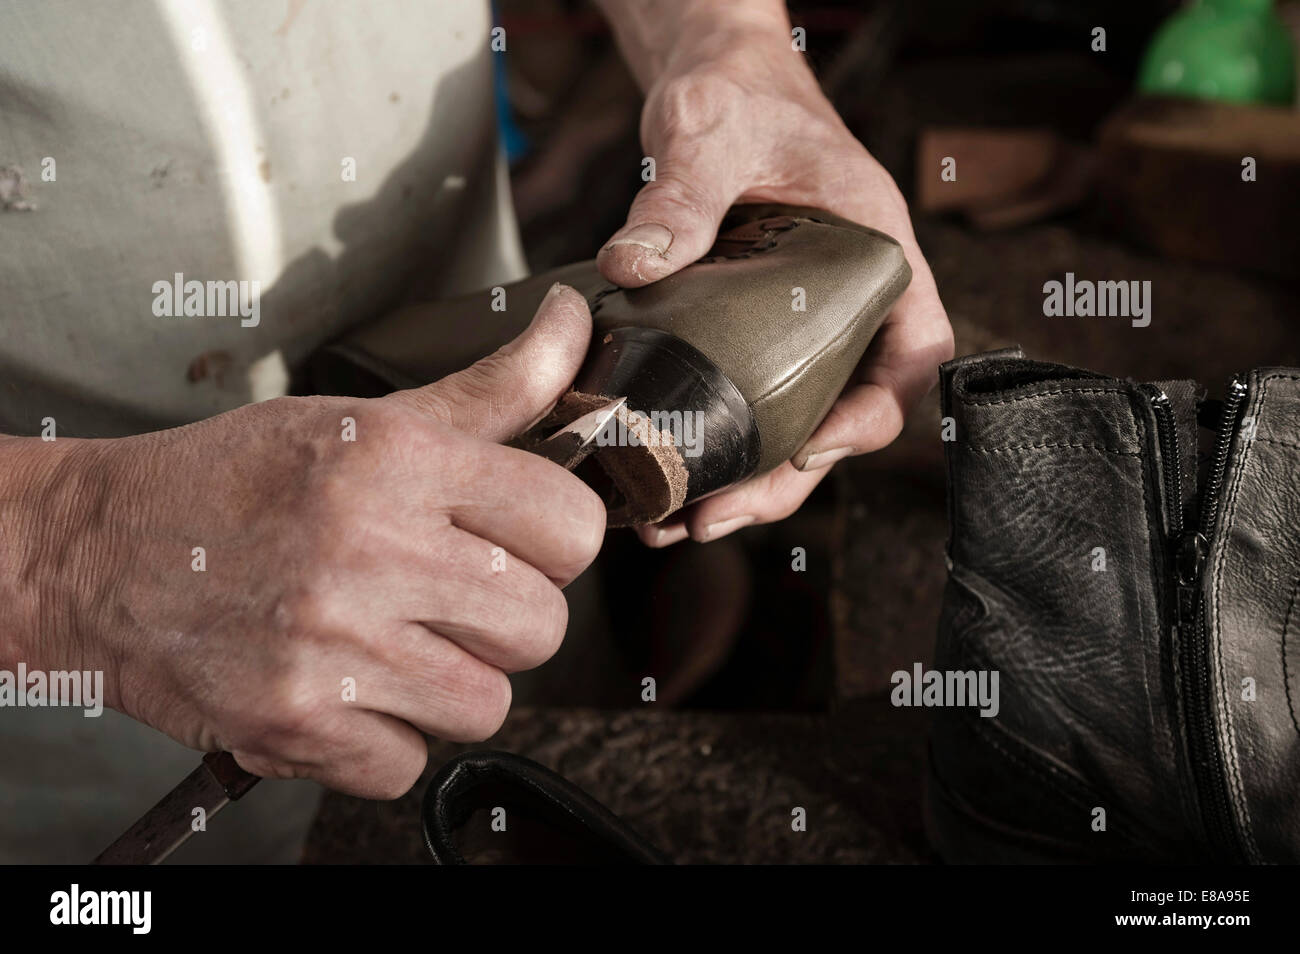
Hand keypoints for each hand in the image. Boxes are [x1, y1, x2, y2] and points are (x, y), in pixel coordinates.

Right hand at [5, 286, 603, 798]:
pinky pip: (408, 763)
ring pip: (486, 705)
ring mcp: (330, 646)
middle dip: (507, 619)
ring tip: (394, 646)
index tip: (522, 543)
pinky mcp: (293, 724)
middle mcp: (368, 551)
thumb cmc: (236, 479)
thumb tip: (570, 327)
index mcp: (397, 462)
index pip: (570, 525)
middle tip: (450, 598)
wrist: (98, 552)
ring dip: (450, 685)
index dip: (556, 541)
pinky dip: (384, 740)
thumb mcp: (365, 418)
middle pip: (541, 627)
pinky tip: (347, 691)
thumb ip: (490, 391)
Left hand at [596, 3, 952, 544]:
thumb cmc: (739, 90)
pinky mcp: (750, 327)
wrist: (712, 74)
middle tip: (716, 517)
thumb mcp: (709, 133)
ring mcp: (800, 318)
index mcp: (875, 248)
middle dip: (786, 478)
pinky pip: (746, 397)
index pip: (914, 350)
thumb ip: (679, 195)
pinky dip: (712, 442)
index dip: (877, 412)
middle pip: (844, 412)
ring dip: (745, 478)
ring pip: (793, 419)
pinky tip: (660, 472)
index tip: (815, 446)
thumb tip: (634, 263)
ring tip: (677, 521)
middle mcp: (846, 295)